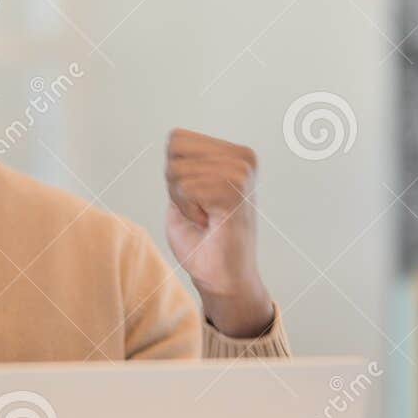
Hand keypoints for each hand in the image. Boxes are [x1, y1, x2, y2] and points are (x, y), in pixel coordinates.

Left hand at [164, 128, 273, 337]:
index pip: (177, 139)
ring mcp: (242, 171)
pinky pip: (185, 187)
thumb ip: (182, 163)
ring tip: (207, 218)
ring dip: (183, 200)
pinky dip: (188, 209)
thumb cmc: (202, 240)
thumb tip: (174, 138)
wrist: (222, 278)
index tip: (196, 200)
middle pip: (175, 151)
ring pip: (178, 170)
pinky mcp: (236, 189)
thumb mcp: (186, 191)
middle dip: (176, 185)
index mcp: (235, 153)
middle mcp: (243, 157)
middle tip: (201, 210)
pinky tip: (209, 222)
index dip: (175, 174)